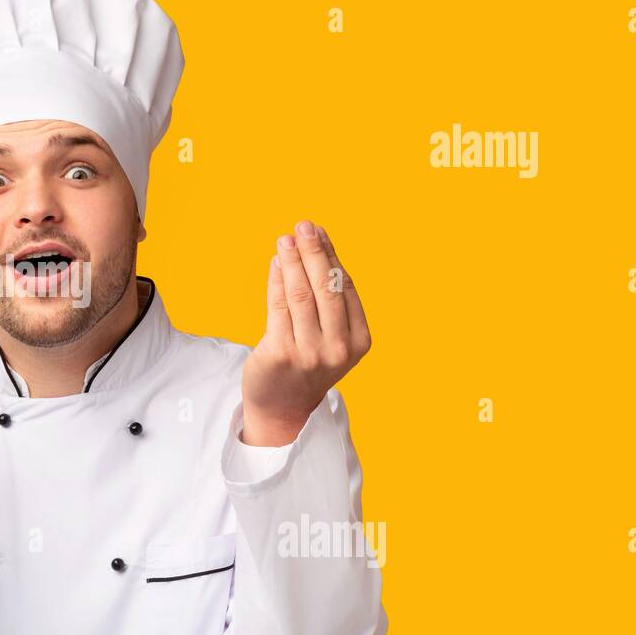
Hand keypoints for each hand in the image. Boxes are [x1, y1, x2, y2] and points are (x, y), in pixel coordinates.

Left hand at [241, 220, 370, 445]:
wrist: (283, 408)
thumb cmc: (308, 364)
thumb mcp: (332, 337)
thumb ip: (329, 300)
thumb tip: (318, 247)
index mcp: (359, 341)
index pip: (346, 288)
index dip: (332, 256)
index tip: (320, 231)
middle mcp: (338, 348)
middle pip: (325, 288)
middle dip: (314, 252)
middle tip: (303, 226)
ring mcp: (309, 353)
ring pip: (300, 295)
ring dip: (291, 261)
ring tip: (285, 239)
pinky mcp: (281, 354)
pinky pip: (278, 307)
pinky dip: (276, 280)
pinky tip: (276, 263)